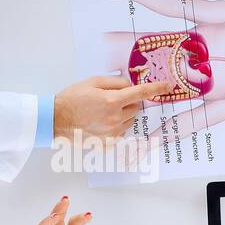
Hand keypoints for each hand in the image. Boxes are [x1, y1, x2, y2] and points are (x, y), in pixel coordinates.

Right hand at [54, 75, 172, 141]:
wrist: (56, 120)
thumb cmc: (72, 98)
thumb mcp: (92, 82)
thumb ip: (115, 82)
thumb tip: (130, 85)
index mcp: (112, 100)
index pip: (141, 93)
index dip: (156, 88)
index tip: (168, 86)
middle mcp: (115, 118)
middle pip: (136, 107)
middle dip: (129, 101)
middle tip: (111, 99)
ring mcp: (113, 132)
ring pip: (129, 119)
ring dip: (122, 114)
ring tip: (102, 112)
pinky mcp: (109, 142)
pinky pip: (121, 131)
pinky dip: (116, 125)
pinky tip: (100, 123)